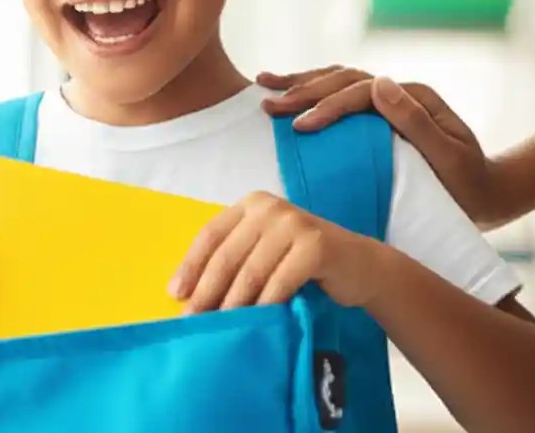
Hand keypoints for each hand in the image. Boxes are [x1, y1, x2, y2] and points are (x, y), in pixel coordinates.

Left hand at [169, 191, 383, 312]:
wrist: (359, 266)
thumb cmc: (301, 263)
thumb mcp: (263, 252)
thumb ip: (234, 259)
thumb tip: (187, 293)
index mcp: (250, 205)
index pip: (210, 235)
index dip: (190, 266)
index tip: (175, 295)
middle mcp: (269, 208)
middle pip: (227, 256)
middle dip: (207, 292)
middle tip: (194, 322)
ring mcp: (293, 224)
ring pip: (251, 272)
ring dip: (233, 305)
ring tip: (222, 329)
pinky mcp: (316, 245)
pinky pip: (280, 282)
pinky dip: (265, 306)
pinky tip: (256, 324)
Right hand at [258, 67, 502, 227]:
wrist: (487, 193)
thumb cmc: (470, 185)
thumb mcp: (449, 157)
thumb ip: (415, 121)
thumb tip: (378, 82)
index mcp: (414, 96)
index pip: (361, 91)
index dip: (328, 106)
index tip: (300, 126)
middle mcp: (399, 91)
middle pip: (343, 79)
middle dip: (303, 90)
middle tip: (268, 106)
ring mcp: (387, 100)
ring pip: (336, 81)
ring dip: (300, 83)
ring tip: (264, 85)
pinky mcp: (377, 115)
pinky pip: (339, 97)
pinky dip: (312, 93)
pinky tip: (288, 93)